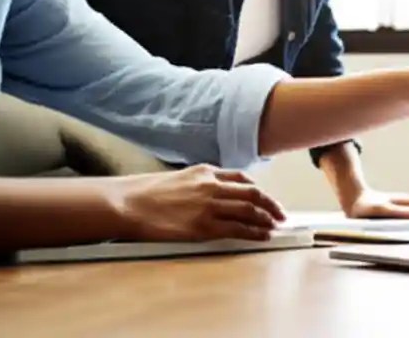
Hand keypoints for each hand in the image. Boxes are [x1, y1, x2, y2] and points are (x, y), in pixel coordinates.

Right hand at [110, 165, 286, 241]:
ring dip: (266, 219)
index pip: (242, 179)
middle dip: (271, 205)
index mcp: (205, 172)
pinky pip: (237, 229)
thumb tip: (215, 194)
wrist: (128, 204)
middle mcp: (211, 186)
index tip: (266, 199)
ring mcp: (209, 206)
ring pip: (249, 211)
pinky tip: (262, 236)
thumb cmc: (146, 193)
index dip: (258, 190)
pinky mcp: (203, 227)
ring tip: (275, 226)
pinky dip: (254, 233)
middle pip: (253, 194)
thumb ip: (200, 183)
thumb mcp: (179, 177)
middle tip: (281, 214)